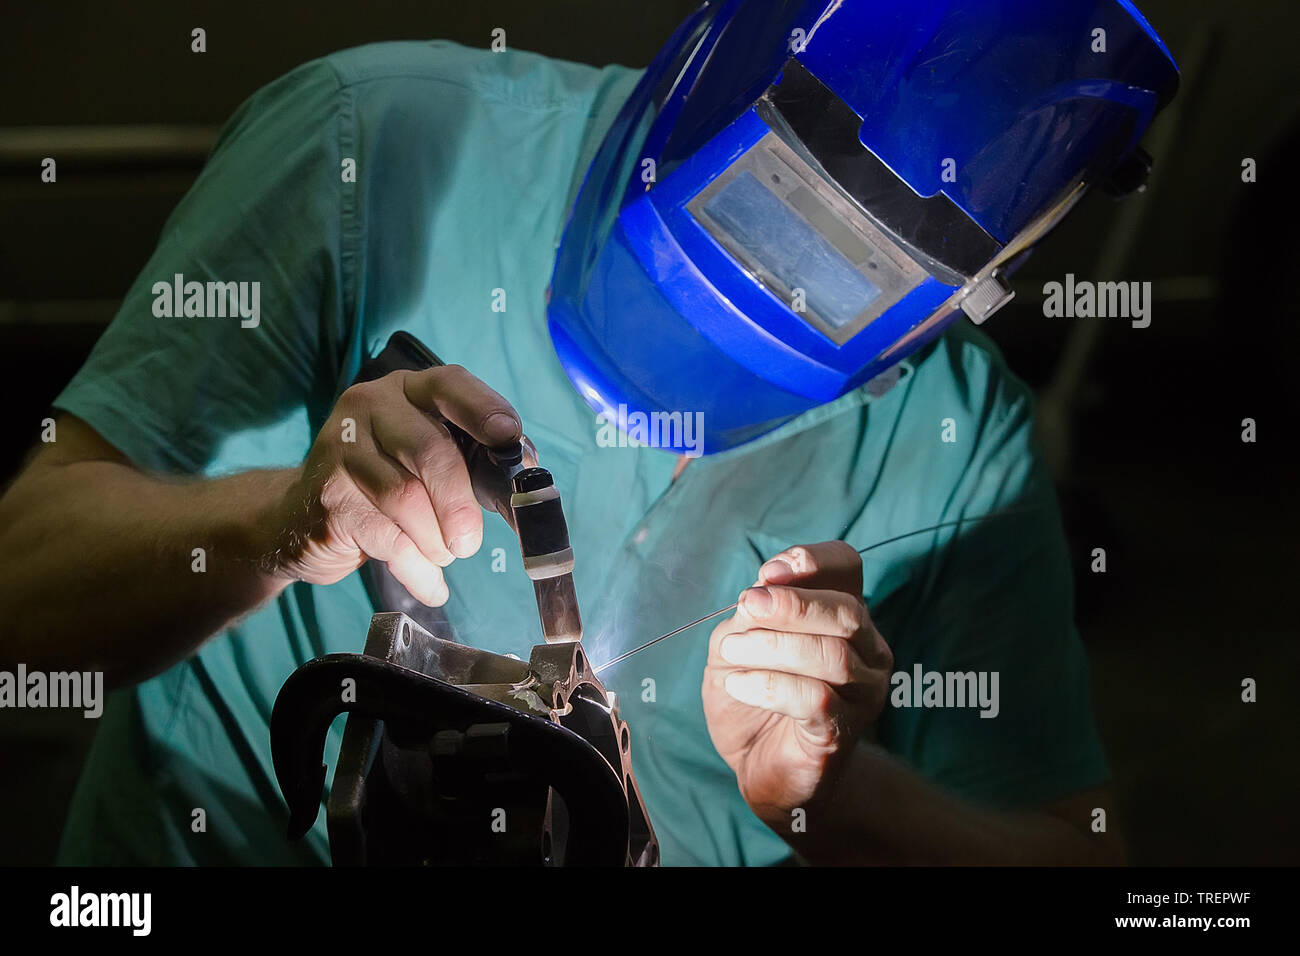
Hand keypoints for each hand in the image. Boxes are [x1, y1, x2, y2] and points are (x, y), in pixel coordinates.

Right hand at [274, 365, 523, 604]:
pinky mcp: (328, 496)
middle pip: (429, 451)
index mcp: (407, 391)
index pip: (448, 385)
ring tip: (444, 554)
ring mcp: (342, 449)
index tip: (509, 436)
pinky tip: (431, 584)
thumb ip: (473, 461)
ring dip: (435, 540)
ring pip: (405, 498)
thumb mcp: (427, 460)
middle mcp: (369, 407)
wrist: (299, 517)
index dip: (482, 409)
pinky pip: (385, 537)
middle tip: (471, 541)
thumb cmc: (384, 484)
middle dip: (459, 503)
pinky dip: (417, 568)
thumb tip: (524, 477)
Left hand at [702, 541, 892, 828]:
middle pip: (846, 611)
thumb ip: (753, 615)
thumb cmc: (755, 694)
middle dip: (792, 605)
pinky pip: (816, 698)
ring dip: (772, 647)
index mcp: (844, 615)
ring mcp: (862, 693)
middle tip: (746, 607)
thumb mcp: (740, 642)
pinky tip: (740, 685)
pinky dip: (771, 686)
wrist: (762, 765)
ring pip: (832, 656)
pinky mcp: (842, 731)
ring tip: (731, 654)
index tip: (768, 573)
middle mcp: (867, 650)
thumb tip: (761, 591)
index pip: (848, 567)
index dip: (813, 561)